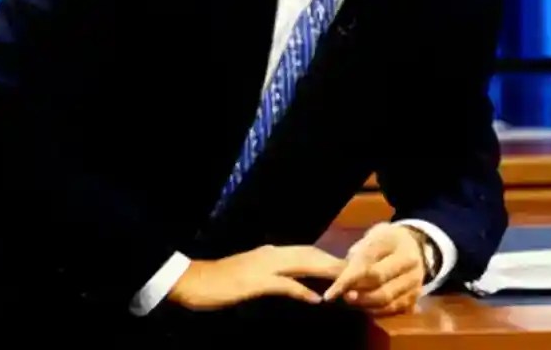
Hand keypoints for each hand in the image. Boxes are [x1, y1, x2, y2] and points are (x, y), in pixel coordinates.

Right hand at [168, 245, 346, 310]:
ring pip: (304, 264)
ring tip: (346, 282)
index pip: (308, 252)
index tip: (348, 268)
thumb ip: (276, 277)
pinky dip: (302, 291)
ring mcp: (264, 267)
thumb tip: (299, 285)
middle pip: (312, 254)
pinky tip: (316, 299)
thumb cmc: (222, 281)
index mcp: (272, 253)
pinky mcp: (256, 282)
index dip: (329, 259)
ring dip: (326, 273)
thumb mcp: (253, 276)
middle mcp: (272, 255)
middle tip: (357, 274)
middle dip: (334, 263)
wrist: (194, 281)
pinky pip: (285, 285)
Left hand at [323, 223, 425, 315]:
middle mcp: (409, 259)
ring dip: (365, 304)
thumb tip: (341, 278)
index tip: (329, 294)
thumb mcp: (370, 238)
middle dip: (357, 292)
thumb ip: (356, 256)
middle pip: (379, 281)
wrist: (416, 245)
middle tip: (343, 297)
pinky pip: (394, 308)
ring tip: (351, 302)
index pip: (366, 260)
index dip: (346, 279)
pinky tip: (365, 307)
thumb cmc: (385, 241)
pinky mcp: (417, 295)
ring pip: (387, 298)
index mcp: (393, 240)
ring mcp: (415, 278)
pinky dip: (376, 310)